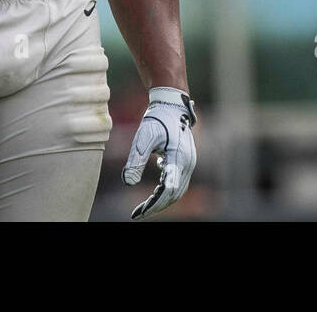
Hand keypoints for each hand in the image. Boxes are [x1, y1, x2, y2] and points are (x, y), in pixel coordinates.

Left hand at [123, 87, 196, 219]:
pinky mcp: (186, 160)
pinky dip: (166, 190)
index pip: (169, 190)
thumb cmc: (157, 118)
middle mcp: (188, 163)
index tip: (138, 213)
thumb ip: (136, 160)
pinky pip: (178, 182)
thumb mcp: (143, 136)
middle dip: (156, 206)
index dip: (154, 205)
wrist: (172, 104)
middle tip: (138, 213)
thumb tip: (127, 183)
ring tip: (144, 206)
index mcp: (178, 158)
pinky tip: (154, 191)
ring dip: (162, 200)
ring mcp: (189, 162)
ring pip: (178, 190)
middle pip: (175, 194)